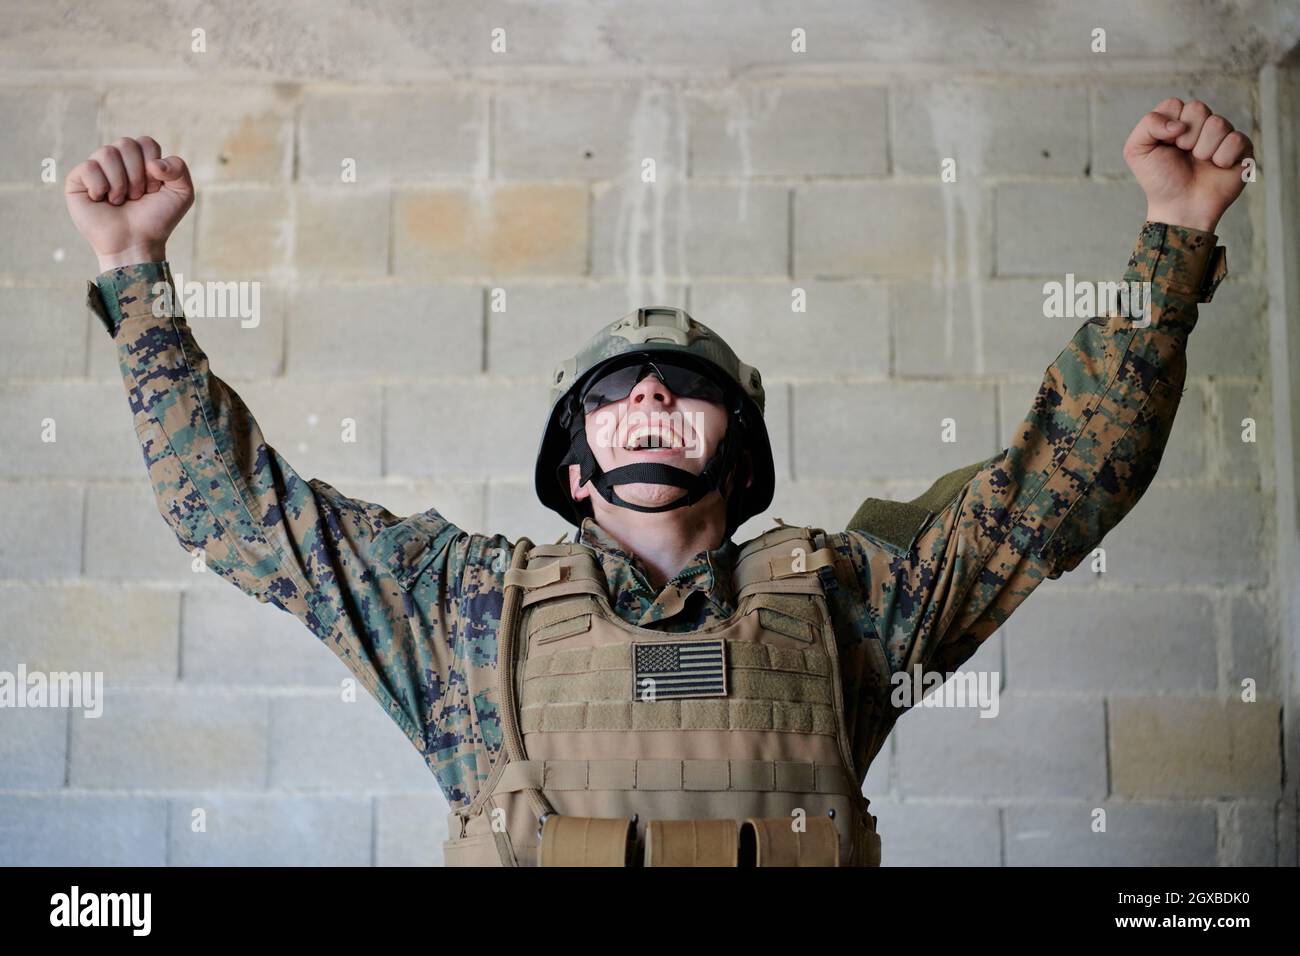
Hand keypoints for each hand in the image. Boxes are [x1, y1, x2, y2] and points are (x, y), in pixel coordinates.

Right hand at [64, 136, 193, 270]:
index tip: (154, 189)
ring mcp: (97, 169)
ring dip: (120, 183)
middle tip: (137, 196)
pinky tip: (101, 200)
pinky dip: (100, 187)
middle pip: (126, 144)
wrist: (136, 243)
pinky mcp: (77, 180)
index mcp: (140, 160)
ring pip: (106, 152)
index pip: (146, 143)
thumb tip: (153, 162)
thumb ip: (179, 168)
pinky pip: (88, 166)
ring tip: (120, 201)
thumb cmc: (157, 220)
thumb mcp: (182, 194)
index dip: (153, 167)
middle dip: (137, 175)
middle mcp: (117, 161)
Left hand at [1124, 99, 1252, 233]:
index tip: (1166, 146)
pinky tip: (1217, 168)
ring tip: (1200, 163)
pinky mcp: (1241, 148)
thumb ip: (1148, 124)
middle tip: (1184, 154)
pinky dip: (1222, 158)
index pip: (1175, 104)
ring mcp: (1221, 135)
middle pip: (1198, 108)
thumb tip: (1179, 123)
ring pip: (1218, 123)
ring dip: (1203, 149)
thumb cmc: (1159, 180)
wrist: (1179, 207)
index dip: (1168, 127)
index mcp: (1176, 121)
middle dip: (1186, 137)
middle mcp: (1200, 125)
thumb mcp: (1137, 150)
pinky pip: (1236, 139)